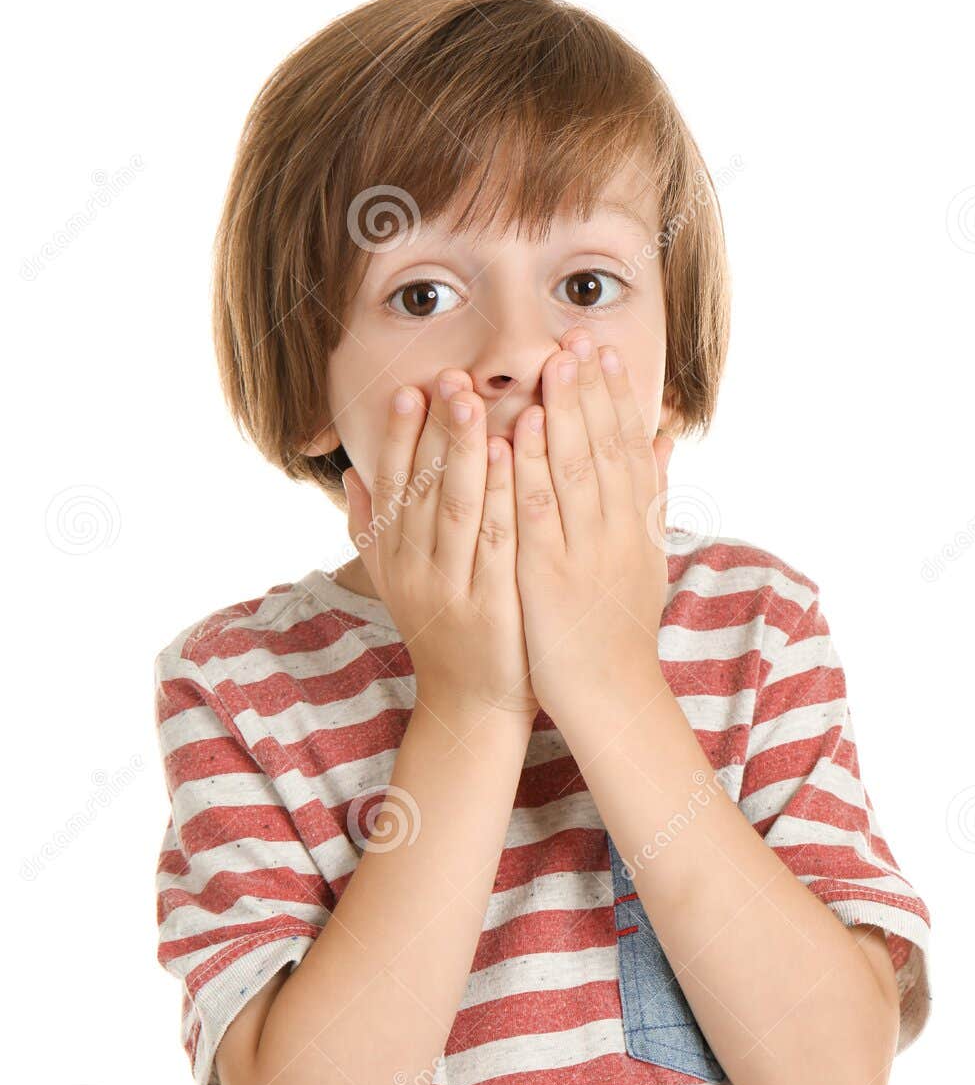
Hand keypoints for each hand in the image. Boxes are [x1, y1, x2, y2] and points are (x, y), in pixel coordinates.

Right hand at [342, 371, 539, 729]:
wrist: (473, 707)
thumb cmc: (444, 633)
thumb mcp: (396, 584)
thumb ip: (371, 529)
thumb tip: (349, 474)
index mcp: (393, 560)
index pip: (391, 487)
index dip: (396, 437)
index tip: (408, 389)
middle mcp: (415, 572)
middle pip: (422, 490)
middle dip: (436, 431)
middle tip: (451, 378)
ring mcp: (452, 590)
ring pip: (456, 510)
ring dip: (467, 452)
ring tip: (479, 402)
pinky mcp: (492, 607)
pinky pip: (496, 543)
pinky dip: (504, 497)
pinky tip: (516, 458)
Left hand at [512, 328, 673, 726]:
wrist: (612, 696)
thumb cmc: (619, 629)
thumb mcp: (646, 556)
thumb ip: (653, 494)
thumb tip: (664, 436)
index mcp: (636, 524)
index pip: (629, 447)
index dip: (617, 396)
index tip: (605, 350)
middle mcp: (617, 530)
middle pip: (606, 446)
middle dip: (592, 388)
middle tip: (579, 335)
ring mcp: (586, 550)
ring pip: (578, 468)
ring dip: (567, 412)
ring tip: (555, 362)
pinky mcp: (551, 573)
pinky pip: (542, 512)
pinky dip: (534, 468)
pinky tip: (525, 429)